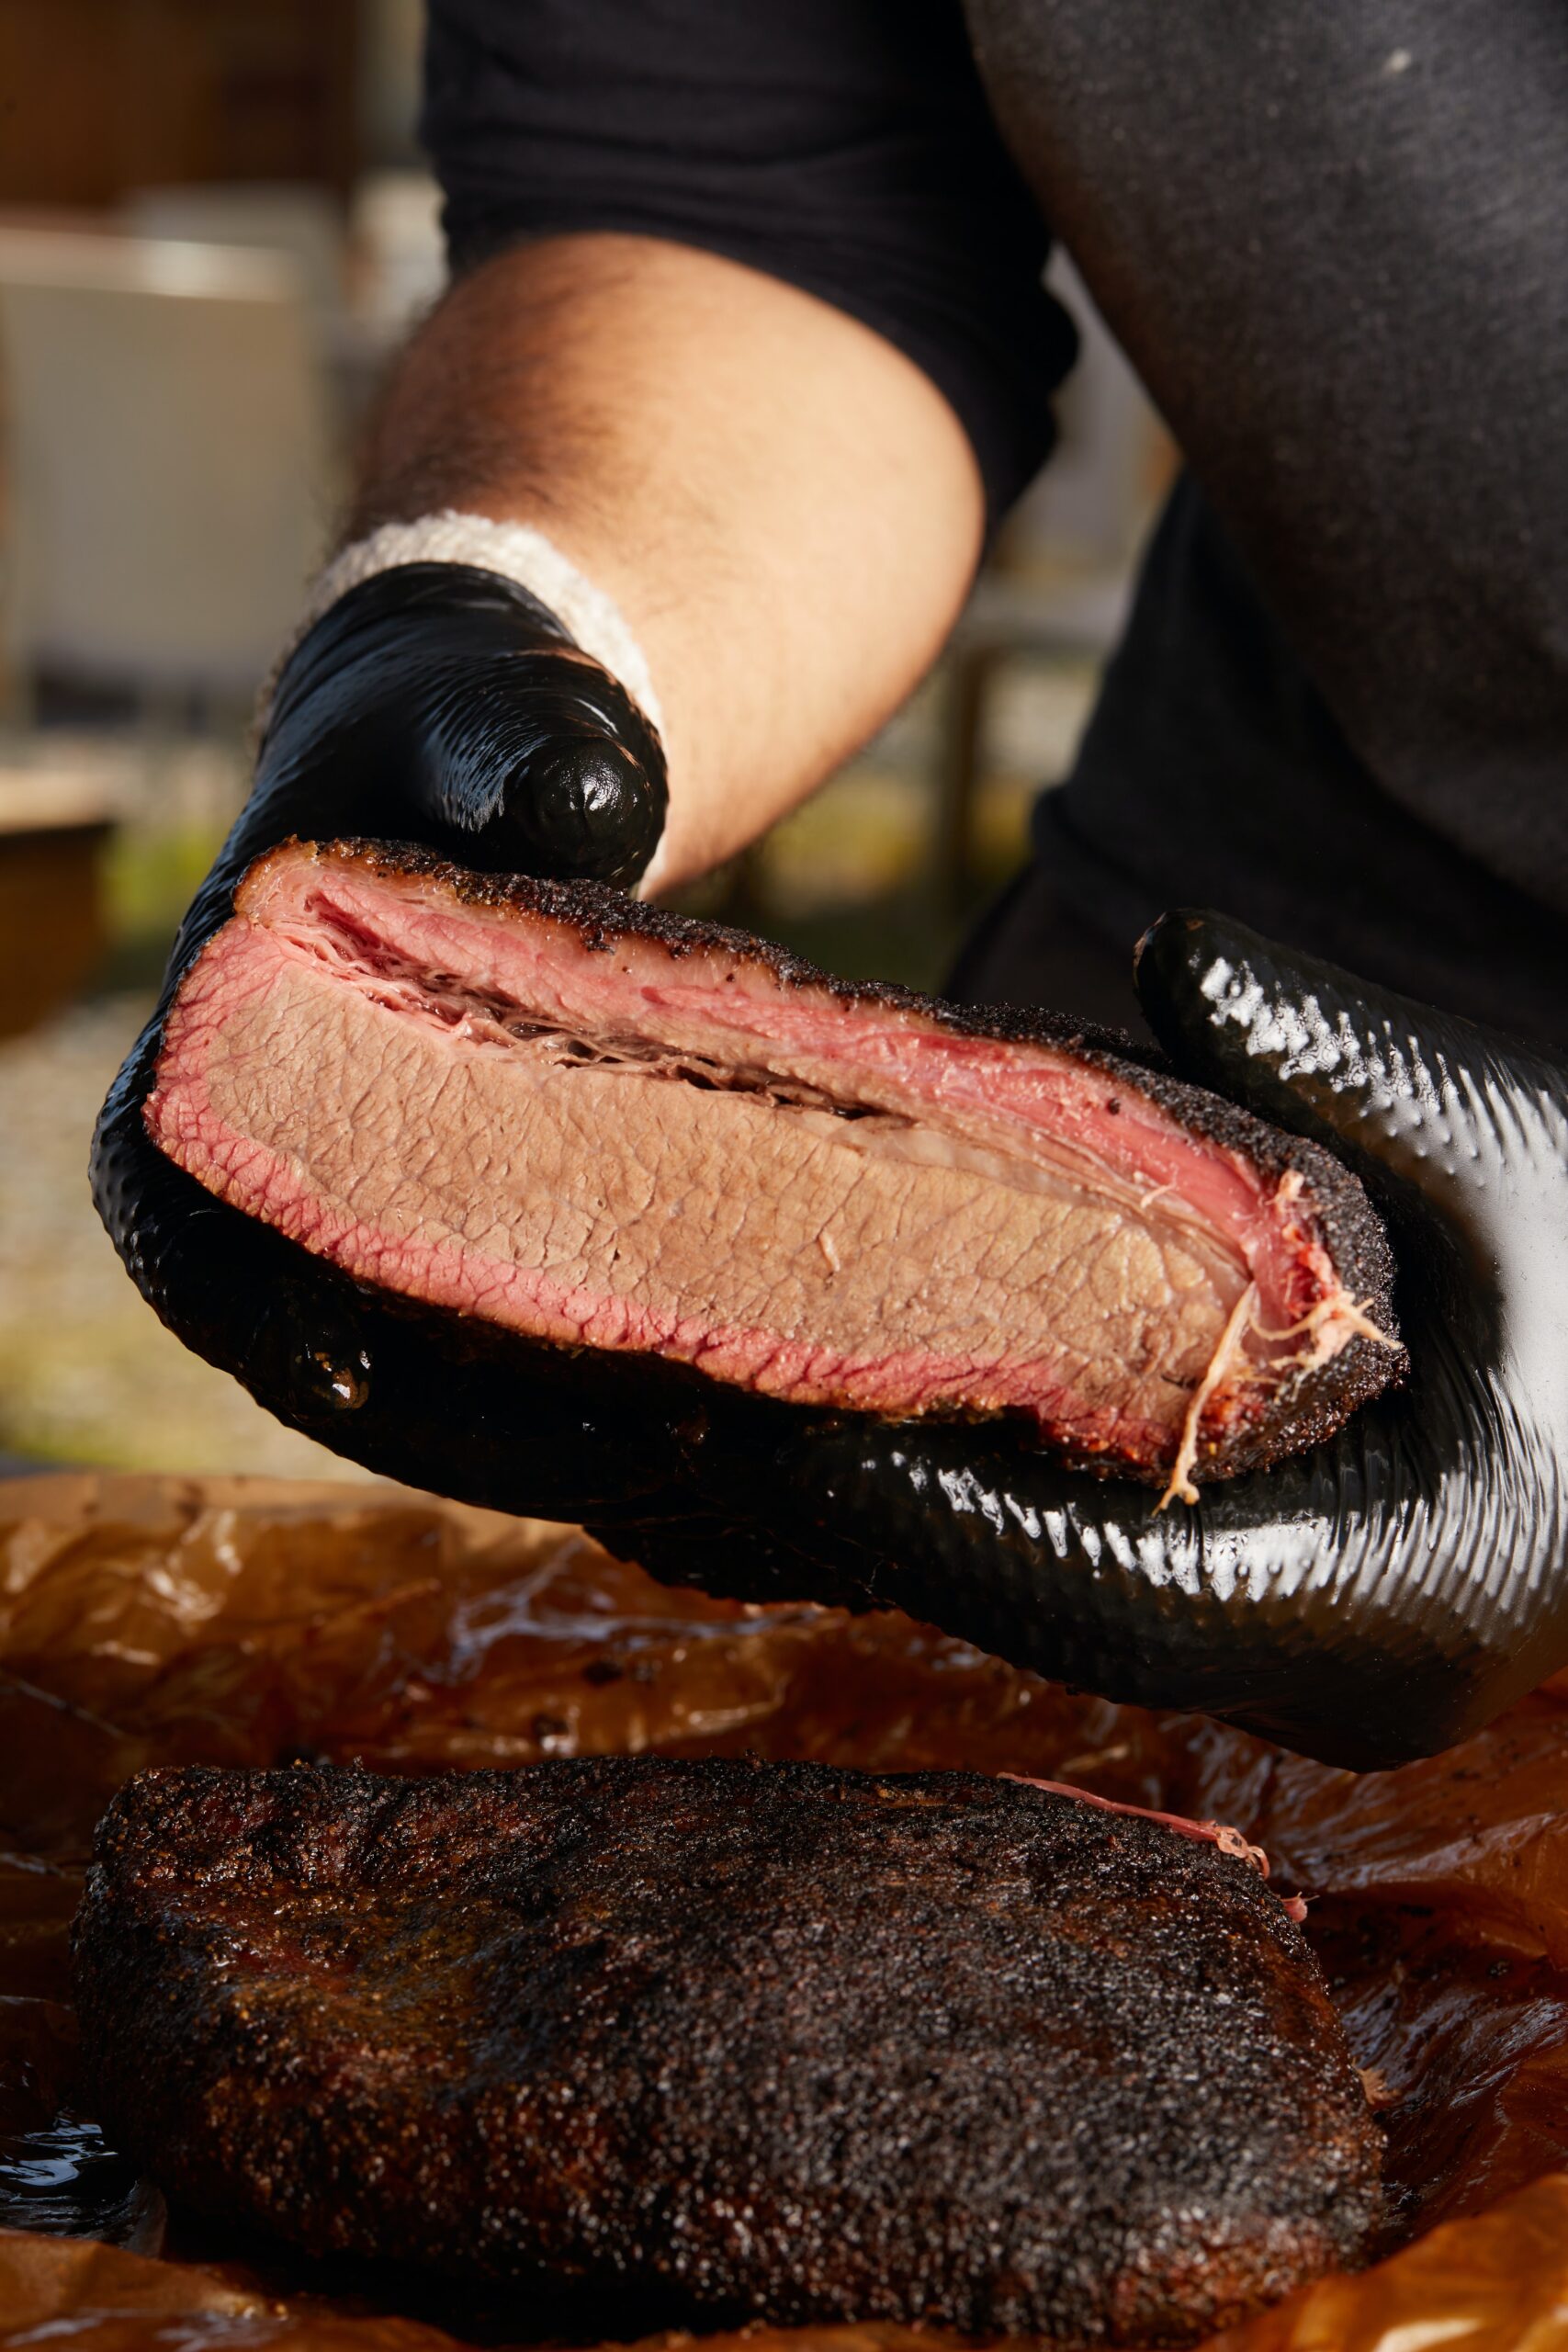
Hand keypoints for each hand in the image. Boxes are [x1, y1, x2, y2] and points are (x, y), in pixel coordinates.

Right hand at [92, 561, 668, 1459]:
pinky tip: (746, 1411)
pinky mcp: (479, 1242)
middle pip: (344, 1362)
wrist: (502, 759)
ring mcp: (383, 1226)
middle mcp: (281, 1180)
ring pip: (447, 1389)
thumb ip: (513, 750)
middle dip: (487, 1431)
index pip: (201, 1240)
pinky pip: (529, 1353)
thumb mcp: (487, 722)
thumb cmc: (463, 738)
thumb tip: (581, 797)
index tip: (356, 1383)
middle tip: (660, 1453)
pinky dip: (613, 1398)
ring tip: (737, 1456)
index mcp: (214, 1074)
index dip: (267, 1324)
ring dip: (570, 1444)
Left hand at [620, 913, 1567, 1771]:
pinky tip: (814, 1413)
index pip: (1121, 1584)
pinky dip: (936, 1501)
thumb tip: (1178, 956)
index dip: (939, 1514)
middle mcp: (1324, 1664)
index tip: (788, 1436)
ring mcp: (1275, 1656)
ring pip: (1027, 1603)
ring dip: (873, 1522)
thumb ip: (1351, 1065)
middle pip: (1033, 1607)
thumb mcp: (1515, 1137)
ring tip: (699, 1415)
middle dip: (862, 1521)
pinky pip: (1054, 1572)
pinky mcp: (1237, 1611)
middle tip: (685, 1416)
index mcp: (1409, 1586)